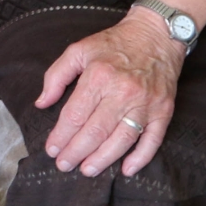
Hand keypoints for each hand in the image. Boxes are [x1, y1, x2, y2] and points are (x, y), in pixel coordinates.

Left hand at [38, 9, 182, 178]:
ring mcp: (146, 104)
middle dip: (76, 152)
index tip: (51, 149)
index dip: (61, 135)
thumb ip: (56, 76)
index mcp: (98, 76)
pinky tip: (127, 170)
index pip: (75, 115)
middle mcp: (123, 92)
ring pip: (122, 140)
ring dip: (103, 159)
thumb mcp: (77, 50)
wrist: (156, 35)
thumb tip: (41, 104)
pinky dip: (141, 158)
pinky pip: (153, 140)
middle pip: (96, 131)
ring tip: (86, 170)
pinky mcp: (164, 110)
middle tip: (64, 165)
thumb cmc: (113, 44)